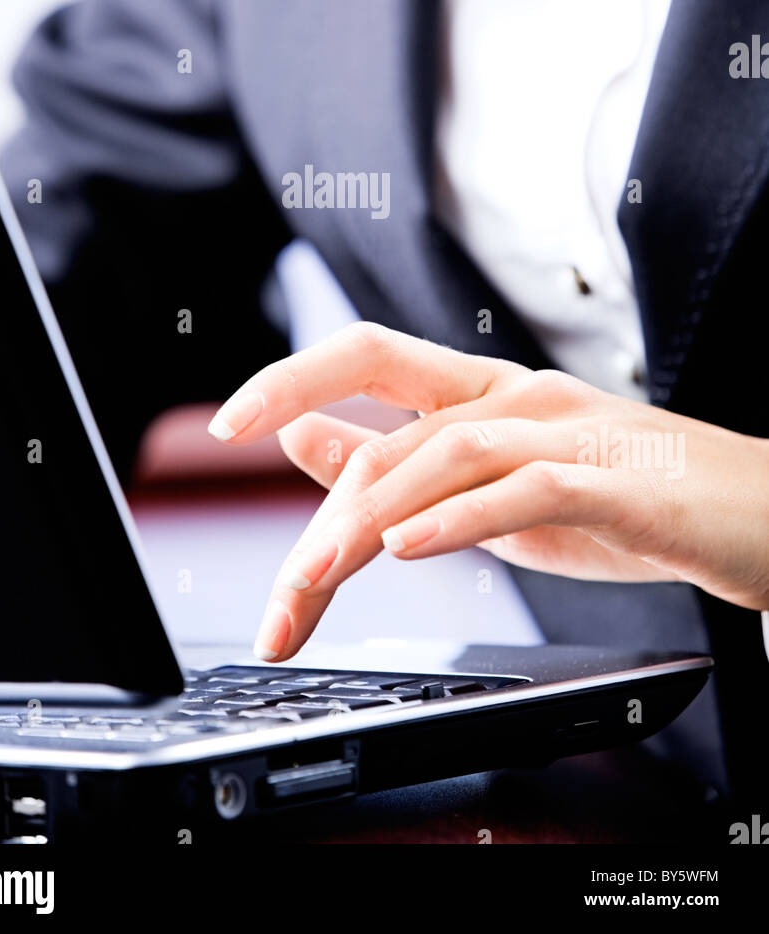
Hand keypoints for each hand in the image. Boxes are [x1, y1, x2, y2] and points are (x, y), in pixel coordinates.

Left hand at [207, 322, 768, 659]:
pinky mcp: (611, 479)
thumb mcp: (489, 482)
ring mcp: (565, 429)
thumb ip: (400, 461)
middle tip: (282, 590)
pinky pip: (522, 487)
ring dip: (370, 520)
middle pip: (394, 418)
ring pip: (445, 452)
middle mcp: (516, 394)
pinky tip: (408, 547)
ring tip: (319, 578)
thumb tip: (302, 437)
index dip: (292, 375)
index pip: (368, 353)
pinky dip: (458, 518)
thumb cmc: (625, 496)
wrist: (754, 512)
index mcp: (483, 389)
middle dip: (323, 505)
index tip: (226, 421)